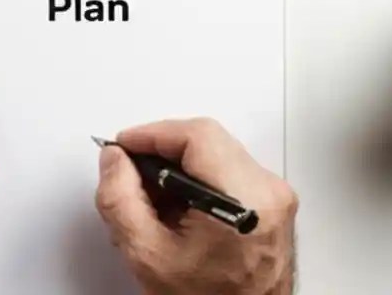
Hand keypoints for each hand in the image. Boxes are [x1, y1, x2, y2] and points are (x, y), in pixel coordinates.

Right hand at [95, 119, 296, 294]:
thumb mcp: (148, 256)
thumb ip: (121, 200)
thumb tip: (115, 161)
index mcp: (244, 202)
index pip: (197, 136)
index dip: (153, 134)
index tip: (124, 146)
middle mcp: (269, 193)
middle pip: (207, 141)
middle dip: (161, 152)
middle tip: (131, 173)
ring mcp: (276, 198)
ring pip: (217, 154)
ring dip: (178, 168)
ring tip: (153, 201)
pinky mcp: (274, 206)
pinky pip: (230, 172)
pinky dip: (198, 181)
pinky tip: (178, 209)